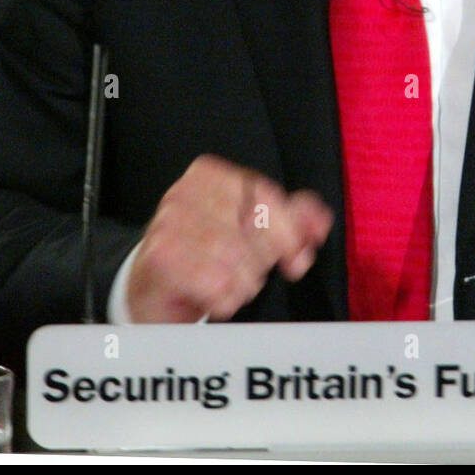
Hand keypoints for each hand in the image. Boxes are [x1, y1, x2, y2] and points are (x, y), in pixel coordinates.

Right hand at [126, 153, 333, 321]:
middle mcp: (186, 192)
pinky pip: (212, 282)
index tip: (297, 257)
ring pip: (234, 257)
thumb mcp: (251, 231)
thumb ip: (292, 219)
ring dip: (243, 283)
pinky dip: (223, 298)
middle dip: (262, 261)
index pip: (264, 195)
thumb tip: (320, 220)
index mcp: (212, 175)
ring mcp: (169, 222)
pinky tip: (218, 298)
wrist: (154, 289)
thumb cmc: (205, 256)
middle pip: (252, 228)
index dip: (289, 231)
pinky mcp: (160, 258)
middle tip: (253, 274)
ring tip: (233, 286)